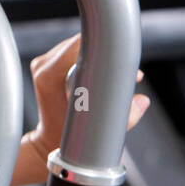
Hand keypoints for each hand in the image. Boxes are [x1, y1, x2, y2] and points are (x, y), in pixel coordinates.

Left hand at [22, 33, 149, 172]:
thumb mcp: (94, 132)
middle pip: (82, 44)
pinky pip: (76, 51)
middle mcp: (43, 66)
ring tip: (120, 77)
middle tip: (129, 75)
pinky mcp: (48, 63)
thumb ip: (120, 120)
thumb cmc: (66, 138)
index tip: (123, 63)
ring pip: (81, 46)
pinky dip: (93, 59)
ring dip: (102, 57)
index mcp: (48, 77)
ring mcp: (43, 63)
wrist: (49, 141)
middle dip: (108, 55)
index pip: (79, 47)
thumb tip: (141, 101)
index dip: (104, 49)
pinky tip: (106, 74)